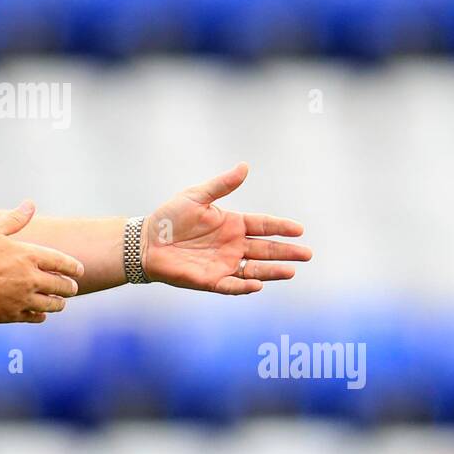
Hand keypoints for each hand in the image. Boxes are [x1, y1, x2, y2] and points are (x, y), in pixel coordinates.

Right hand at [0, 201, 84, 323]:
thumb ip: (14, 219)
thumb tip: (30, 204)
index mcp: (28, 256)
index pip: (62, 262)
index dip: (74, 267)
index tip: (79, 271)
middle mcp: (30, 279)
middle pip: (61, 286)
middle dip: (70, 287)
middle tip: (72, 288)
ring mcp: (22, 299)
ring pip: (51, 305)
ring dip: (58, 303)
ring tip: (60, 302)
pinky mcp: (12, 315)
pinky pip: (35, 318)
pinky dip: (41, 316)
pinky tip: (41, 314)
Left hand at [143, 163, 310, 294]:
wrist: (146, 242)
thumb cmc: (169, 217)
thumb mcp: (196, 196)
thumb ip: (221, 185)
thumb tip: (245, 166)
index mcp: (232, 224)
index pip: (263, 225)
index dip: (281, 227)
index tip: (299, 229)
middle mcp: (232, 245)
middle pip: (265, 249)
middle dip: (286, 252)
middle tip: (307, 254)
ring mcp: (224, 264)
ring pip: (255, 269)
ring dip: (272, 271)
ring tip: (291, 271)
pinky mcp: (211, 281)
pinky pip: (232, 285)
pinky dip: (245, 286)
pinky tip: (258, 285)